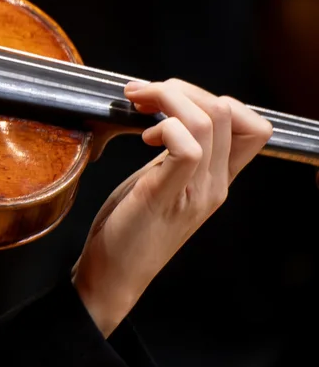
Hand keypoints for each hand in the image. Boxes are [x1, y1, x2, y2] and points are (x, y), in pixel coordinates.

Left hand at [72, 79, 270, 336]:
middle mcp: (214, 185)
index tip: (170, 104)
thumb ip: (175, 155)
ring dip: (169, 98)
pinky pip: (188, 148)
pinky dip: (166, 127)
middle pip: (230, 111)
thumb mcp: (162, 183)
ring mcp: (195, 192)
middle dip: (182, 88)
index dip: (214, 99)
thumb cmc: (129, 229)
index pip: (253, 127)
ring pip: (209, 120)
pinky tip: (144, 138)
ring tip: (138, 106)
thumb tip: (168, 115)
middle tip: (143, 95)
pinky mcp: (166, 196)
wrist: (113, 278)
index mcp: (217, 180)